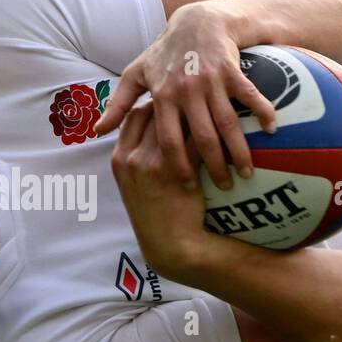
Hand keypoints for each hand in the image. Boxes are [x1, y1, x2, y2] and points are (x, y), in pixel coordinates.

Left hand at [92, 1, 275, 190]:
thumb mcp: (136, 74)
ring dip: (239, 149)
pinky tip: (272, 131)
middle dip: (214, 165)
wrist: (196, 21)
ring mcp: (209, 81)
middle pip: (201, 137)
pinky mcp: (231, 71)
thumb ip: (119, 105)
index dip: (178, 165)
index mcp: (162, 97)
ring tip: (247, 171)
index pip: (169, 140)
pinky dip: (262, 111)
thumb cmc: (164, 52)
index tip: (186, 186)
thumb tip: (97, 132)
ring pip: (226, 122)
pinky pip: (249, 95)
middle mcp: (185, 91)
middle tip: (225, 187)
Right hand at [109, 102, 207, 277]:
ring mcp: (153, 164)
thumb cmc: (156, 218)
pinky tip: (221, 124)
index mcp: (119, 159)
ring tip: (208, 104)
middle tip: (192, 95)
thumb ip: (136, 161)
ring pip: (175, 122)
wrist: (171, 246)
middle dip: (173, 102)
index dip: (151, 105)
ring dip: (192, 110)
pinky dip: (208, 129)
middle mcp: (132, 158)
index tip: (166, 101)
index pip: (132, 116)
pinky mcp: (177, 171)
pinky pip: (194, 139)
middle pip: (153, 113)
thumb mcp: (133, 188)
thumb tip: (149, 141)